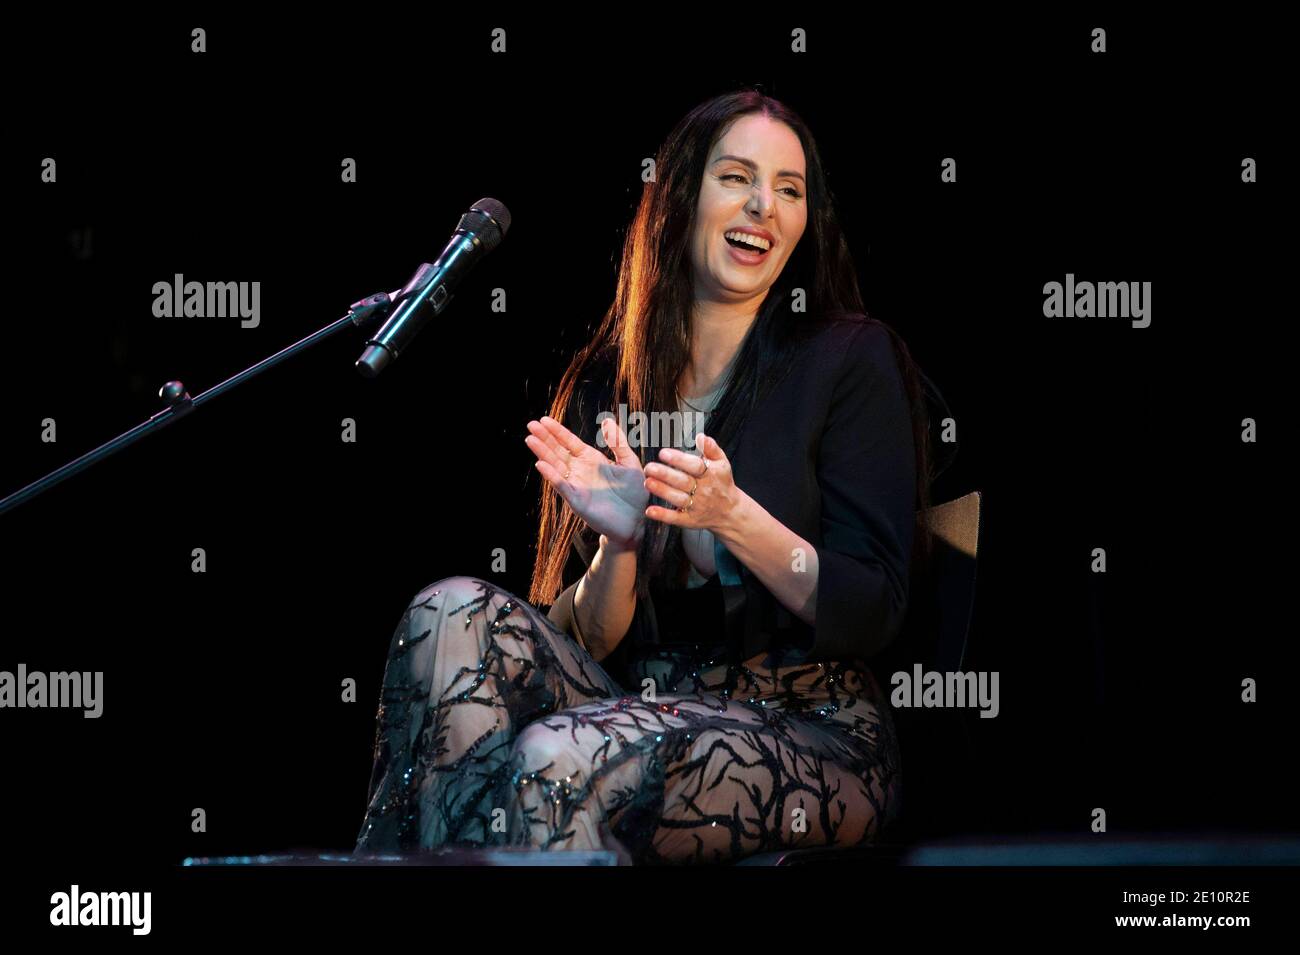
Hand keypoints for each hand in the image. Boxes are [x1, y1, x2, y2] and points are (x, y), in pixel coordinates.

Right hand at [526, 414, 647, 548]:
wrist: (637, 521)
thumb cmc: (634, 493)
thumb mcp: (629, 462)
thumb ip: (618, 442)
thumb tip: (606, 420)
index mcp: (592, 460)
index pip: (570, 442)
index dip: (558, 431)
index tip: (544, 419)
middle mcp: (581, 471)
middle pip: (558, 452)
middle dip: (545, 438)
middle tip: (531, 425)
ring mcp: (577, 486)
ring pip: (556, 466)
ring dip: (543, 453)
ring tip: (530, 440)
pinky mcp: (577, 501)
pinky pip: (562, 486)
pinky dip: (552, 475)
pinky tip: (542, 464)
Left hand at [642, 431, 740, 531]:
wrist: (730, 511)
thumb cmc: (721, 483)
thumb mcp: (722, 463)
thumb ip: (711, 448)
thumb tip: (700, 436)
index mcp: (711, 474)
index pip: (695, 466)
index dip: (679, 460)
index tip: (663, 453)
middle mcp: (703, 491)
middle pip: (683, 482)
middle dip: (665, 474)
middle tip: (649, 467)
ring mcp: (696, 506)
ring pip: (678, 499)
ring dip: (662, 491)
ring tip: (648, 482)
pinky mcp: (689, 520)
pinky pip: (675, 518)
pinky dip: (662, 515)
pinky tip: (650, 510)